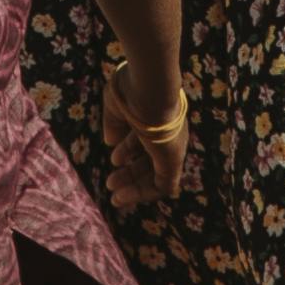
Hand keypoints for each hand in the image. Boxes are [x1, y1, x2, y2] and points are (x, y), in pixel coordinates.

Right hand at [101, 78, 192, 215]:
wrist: (149, 87)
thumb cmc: (131, 91)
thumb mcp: (117, 107)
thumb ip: (114, 124)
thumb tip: (110, 142)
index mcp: (156, 117)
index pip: (145, 139)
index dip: (128, 150)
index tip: (113, 160)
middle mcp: (168, 134)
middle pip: (150, 159)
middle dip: (129, 173)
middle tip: (110, 184)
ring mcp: (172, 147)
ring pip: (156, 174)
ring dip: (134, 186)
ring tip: (114, 193)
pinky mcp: (174, 161)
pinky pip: (162, 185)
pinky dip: (142, 193)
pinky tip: (122, 197)